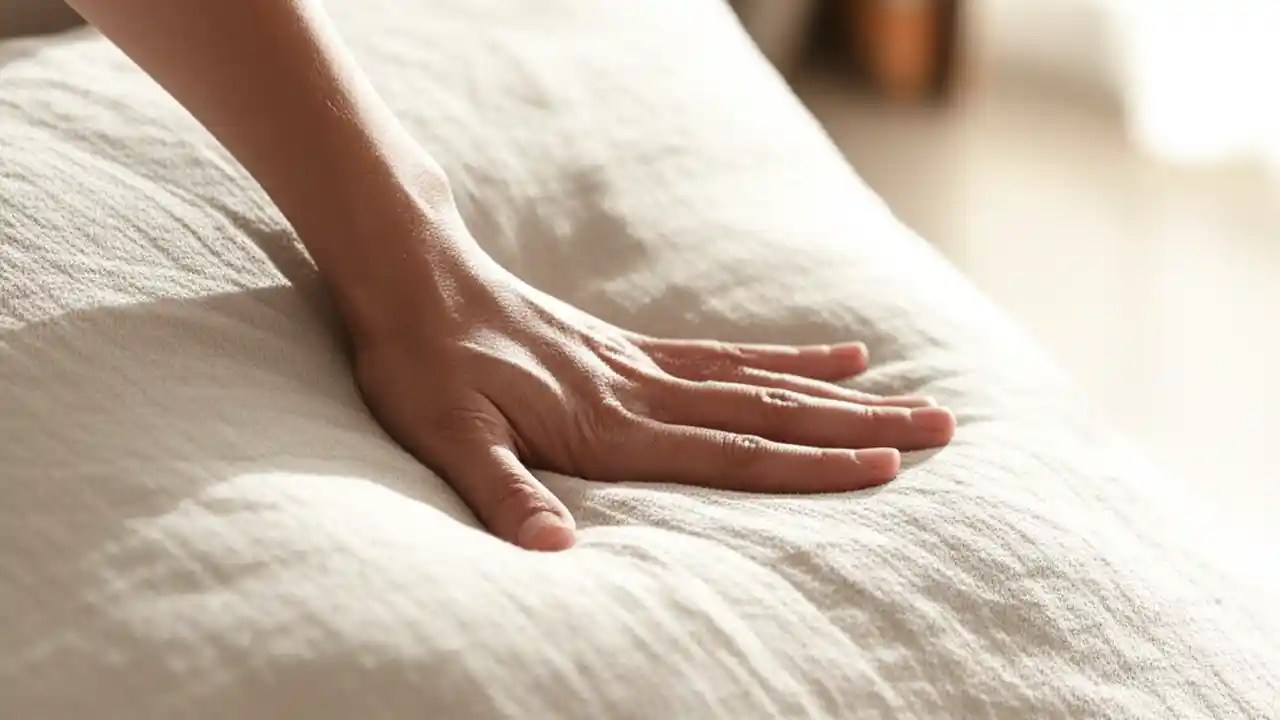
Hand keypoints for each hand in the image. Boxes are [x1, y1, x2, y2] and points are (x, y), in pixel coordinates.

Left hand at [351, 249, 954, 551]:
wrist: (416, 281)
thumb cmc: (427, 366)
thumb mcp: (449, 438)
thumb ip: (504, 494)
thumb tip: (555, 553)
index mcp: (610, 425)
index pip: (731, 451)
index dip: (810, 466)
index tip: (885, 469)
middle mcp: (642, 391)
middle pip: (769, 411)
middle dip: (856, 427)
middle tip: (938, 427)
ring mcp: (641, 365)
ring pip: (760, 381)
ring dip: (836, 393)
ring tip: (904, 393)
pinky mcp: (630, 349)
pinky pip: (722, 354)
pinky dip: (782, 356)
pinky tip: (828, 353)